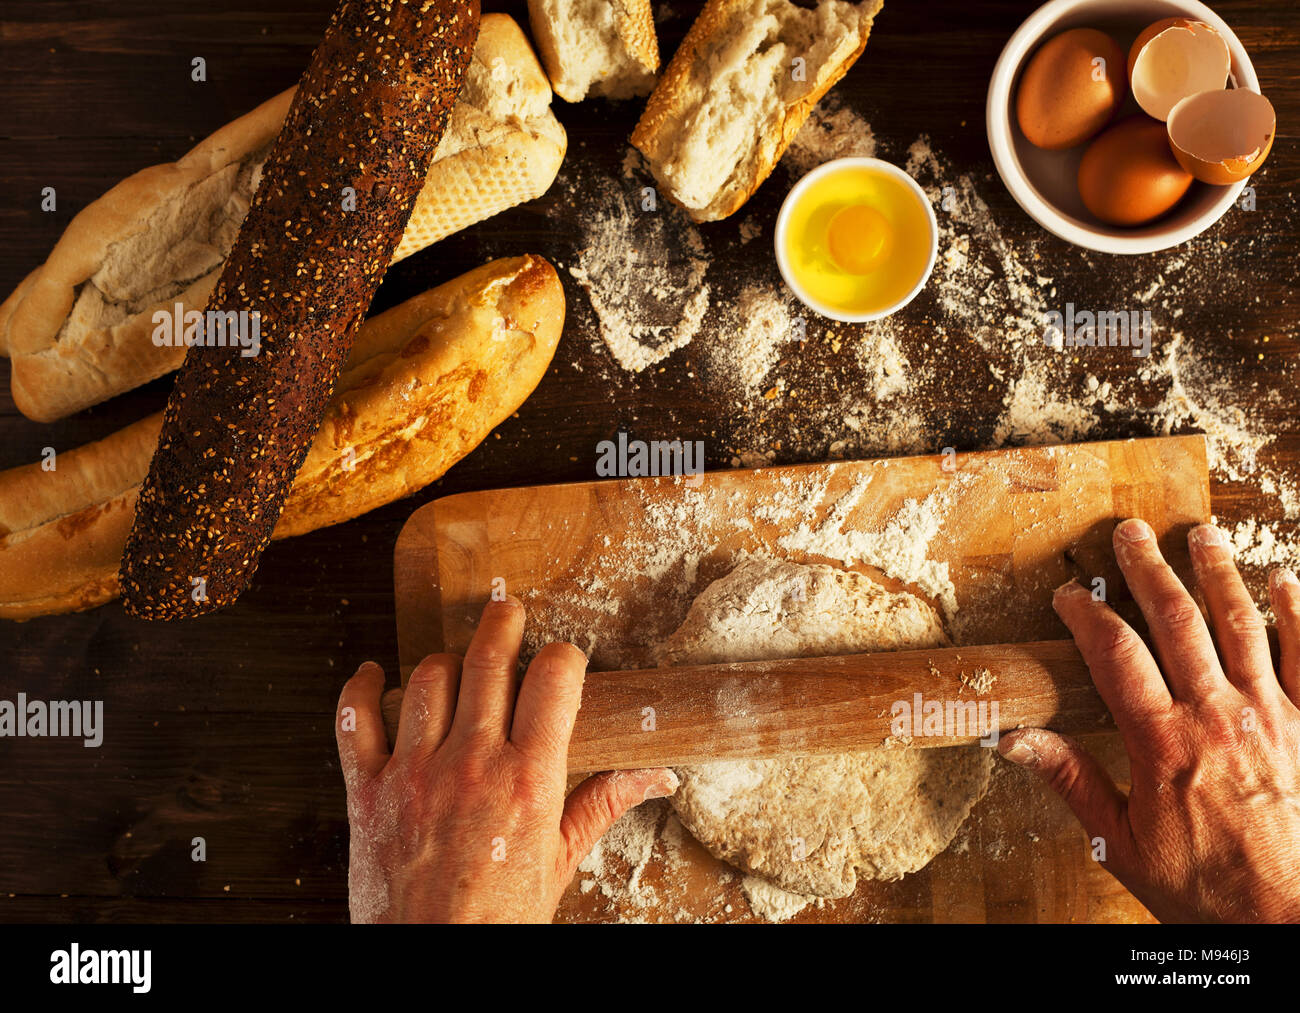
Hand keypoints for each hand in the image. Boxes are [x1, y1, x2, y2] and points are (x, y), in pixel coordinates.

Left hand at [335, 597, 677, 922]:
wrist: (435, 960)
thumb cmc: (499, 920)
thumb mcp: (562, 863)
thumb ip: (603, 805)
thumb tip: (656, 776)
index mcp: (529, 779)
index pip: (553, 679)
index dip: (563, 656)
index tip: (563, 659)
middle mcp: (472, 764)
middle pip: (489, 661)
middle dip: (503, 624)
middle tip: (508, 611)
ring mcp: (416, 772)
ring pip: (427, 679)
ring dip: (445, 661)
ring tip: (456, 663)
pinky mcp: (369, 790)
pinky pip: (356, 720)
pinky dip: (360, 690)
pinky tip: (370, 677)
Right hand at [999, 519, 1299, 922]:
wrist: (1290, 921)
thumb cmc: (1209, 891)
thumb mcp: (1121, 845)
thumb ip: (1070, 781)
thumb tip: (1013, 741)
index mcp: (1163, 742)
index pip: (1115, 653)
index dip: (1088, 614)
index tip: (1072, 595)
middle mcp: (1218, 716)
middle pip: (1177, 622)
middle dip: (1149, 570)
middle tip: (1131, 533)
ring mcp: (1273, 716)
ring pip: (1244, 625)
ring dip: (1218, 574)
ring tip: (1201, 535)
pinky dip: (1299, 614)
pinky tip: (1286, 581)